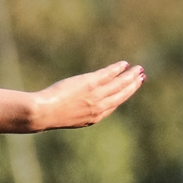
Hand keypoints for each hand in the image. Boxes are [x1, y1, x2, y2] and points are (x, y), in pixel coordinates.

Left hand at [28, 61, 145, 130]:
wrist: (41, 113)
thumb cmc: (48, 115)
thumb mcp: (67, 116)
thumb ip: (79, 110)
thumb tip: (79, 104)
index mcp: (94, 118)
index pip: (114, 105)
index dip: (124, 96)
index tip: (130, 89)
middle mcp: (99, 108)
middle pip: (121, 94)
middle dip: (132, 85)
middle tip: (141, 76)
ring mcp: (96, 96)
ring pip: (119, 84)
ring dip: (130, 76)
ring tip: (138, 69)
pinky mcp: (91, 84)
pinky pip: (109, 75)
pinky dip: (117, 69)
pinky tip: (123, 64)